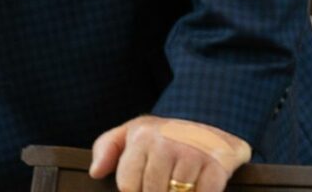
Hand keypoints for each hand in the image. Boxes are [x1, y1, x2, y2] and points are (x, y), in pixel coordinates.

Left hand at [90, 115, 251, 191]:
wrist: (214, 125)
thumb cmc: (166, 136)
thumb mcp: (132, 133)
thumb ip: (107, 148)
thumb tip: (95, 173)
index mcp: (141, 137)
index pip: (128, 185)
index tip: (142, 190)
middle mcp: (165, 144)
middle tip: (163, 187)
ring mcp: (192, 154)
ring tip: (176, 187)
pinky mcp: (216, 166)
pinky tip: (196, 190)